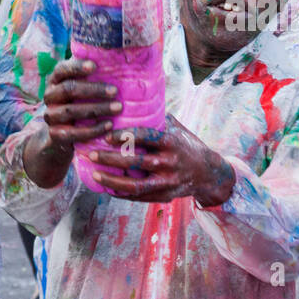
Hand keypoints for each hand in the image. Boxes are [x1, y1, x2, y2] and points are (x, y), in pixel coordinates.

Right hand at [23, 58, 121, 188]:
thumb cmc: (80, 103)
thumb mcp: (83, 89)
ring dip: (97, 109)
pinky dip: (92, 130)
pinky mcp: (55, 134)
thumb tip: (122, 60)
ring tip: (118, 108)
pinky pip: (72, 133)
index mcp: (56, 80)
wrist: (61, 135)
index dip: (77, 67)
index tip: (95, 66)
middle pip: (68, 89)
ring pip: (70, 111)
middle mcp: (50, 96)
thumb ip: (94, 76)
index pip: (62, 69)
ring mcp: (50, 115)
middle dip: (93, 90)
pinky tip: (108, 126)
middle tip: (115, 91)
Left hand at [85, 117, 234, 205]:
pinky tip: (106, 187)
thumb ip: (156, 119)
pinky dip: (121, 193)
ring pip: (135, 185)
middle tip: (91, 154)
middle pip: (136, 162)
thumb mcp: (176, 129)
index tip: (106, 135)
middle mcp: (169, 162)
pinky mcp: (164, 196)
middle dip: (111, 159)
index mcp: (171, 142)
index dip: (125, 136)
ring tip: (94, 173)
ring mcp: (167, 182)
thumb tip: (130, 102)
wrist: (208, 173)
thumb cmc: (186, 145)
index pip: (146, 137)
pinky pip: (138, 196)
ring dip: (112, 180)